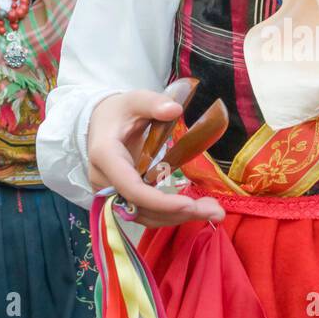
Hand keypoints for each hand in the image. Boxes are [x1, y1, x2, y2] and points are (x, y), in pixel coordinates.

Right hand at [86, 90, 224, 228]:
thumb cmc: (119, 111)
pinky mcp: (122, 198)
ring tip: (212, 210)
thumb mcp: (134, 100)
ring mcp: (111, 192)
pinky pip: (146, 212)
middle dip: (177, 213)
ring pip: (144, 216)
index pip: (131, 189)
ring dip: (178, 217)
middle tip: (216, 211)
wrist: (101, 123)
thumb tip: (174, 109)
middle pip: (140, 207)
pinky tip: (196, 208)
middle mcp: (104, 180)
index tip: (189, 204)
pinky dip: (170, 213)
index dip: (159, 201)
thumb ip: (153, 103)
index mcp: (106, 156)